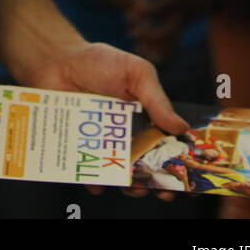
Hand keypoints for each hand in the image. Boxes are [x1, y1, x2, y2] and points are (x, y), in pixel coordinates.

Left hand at [15, 38, 189, 201]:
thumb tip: (182, 127)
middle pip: (148, 169)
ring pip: (120, 176)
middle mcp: (127, 138)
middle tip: (160, 188)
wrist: (57, 60)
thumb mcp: (135, 72)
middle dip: (157, 184)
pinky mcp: (79, 150)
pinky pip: (87, 174)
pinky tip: (96, 182)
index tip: (192, 182)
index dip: (181, 167)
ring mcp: (103, 146)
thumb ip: (156, 99)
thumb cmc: (99, 62)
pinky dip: (92, 181)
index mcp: (146, 121)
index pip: (168, 148)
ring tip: (131, 185)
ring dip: (129, 186)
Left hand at [127, 0, 217, 62]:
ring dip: (154, 47)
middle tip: (131, 31)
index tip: (133, 8)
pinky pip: (173, 47)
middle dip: (149, 33)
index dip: (146, 9)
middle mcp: (180, 12)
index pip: (161, 5)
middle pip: (167, 29)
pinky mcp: (181, 30)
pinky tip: (144, 50)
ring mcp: (182, 23)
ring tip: (137, 45)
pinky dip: (160, 53)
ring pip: (170, 43)